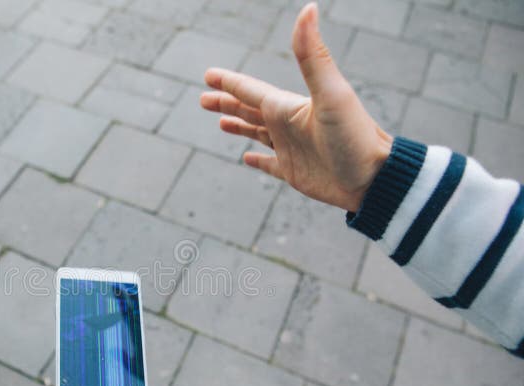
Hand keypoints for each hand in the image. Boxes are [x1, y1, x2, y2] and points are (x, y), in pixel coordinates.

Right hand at [200, 2, 392, 212]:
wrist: (375, 177)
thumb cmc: (354, 135)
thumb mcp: (331, 93)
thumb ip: (312, 55)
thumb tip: (308, 8)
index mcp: (288, 106)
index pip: (250, 90)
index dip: (228, 82)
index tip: (208, 75)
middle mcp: (286, 124)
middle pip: (248, 109)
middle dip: (226, 102)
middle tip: (202, 98)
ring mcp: (290, 149)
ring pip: (256, 133)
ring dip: (238, 125)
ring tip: (220, 122)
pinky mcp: (294, 173)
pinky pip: (269, 165)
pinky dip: (257, 161)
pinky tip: (247, 158)